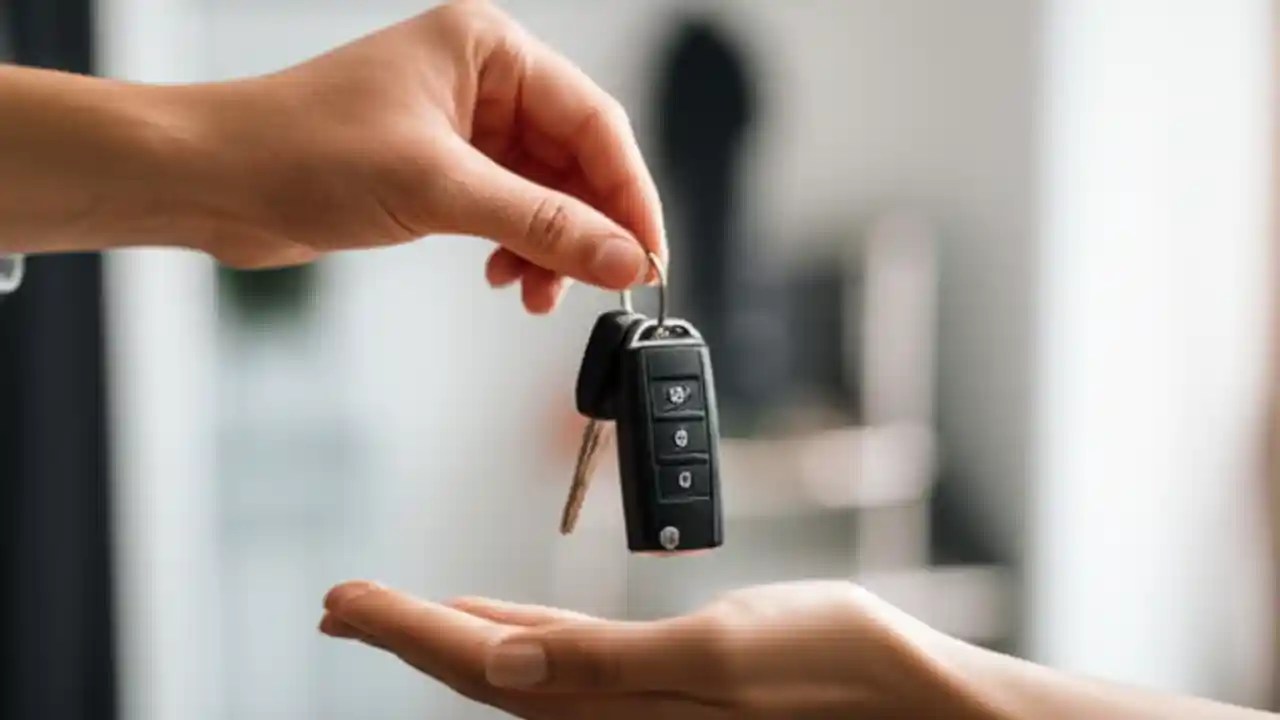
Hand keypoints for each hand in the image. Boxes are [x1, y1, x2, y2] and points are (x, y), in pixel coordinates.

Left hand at [0, 1, 662, 312]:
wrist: (213, 181)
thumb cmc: (299, 148)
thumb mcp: (438, 188)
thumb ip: (542, 225)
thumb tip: (621, 258)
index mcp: (488, 50)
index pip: (593, 121)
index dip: (628, 194)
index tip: (648, 256)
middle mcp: (481, 81)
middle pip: (575, 160)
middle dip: (588, 228)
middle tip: (604, 284)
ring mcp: (462, 127)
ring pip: (544, 193)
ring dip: (552, 248)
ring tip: (539, 293)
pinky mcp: (440, 169)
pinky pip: (509, 210)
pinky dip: (517, 248)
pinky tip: (507, 278)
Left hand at [317, 579, 989, 718]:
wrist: (907, 697)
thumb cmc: (832, 672)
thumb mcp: (719, 655)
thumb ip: (604, 668)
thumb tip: (501, 669)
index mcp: (609, 707)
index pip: (477, 667)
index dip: (402, 632)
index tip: (339, 601)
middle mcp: (607, 711)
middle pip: (478, 671)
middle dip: (406, 636)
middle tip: (340, 604)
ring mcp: (632, 700)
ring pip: (513, 666)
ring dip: (449, 636)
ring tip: (397, 610)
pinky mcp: (661, 681)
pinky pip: (564, 659)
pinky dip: (517, 634)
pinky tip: (498, 619)